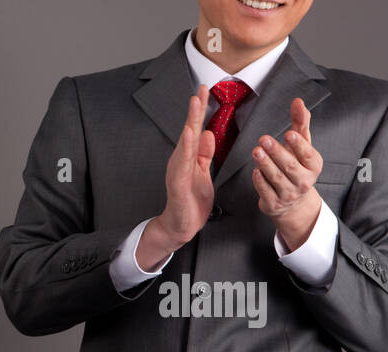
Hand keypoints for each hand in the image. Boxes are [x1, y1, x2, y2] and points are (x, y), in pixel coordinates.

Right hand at [138, 85, 215, 269]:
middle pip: (189, 130)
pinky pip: (183, 162)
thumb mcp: (203, 173)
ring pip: (186, 142)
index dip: (200, 111)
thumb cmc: (191, 201)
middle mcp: (181, 160)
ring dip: (190, 121)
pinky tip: (190, 133)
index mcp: (188, 157)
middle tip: (201, 88)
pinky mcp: (179, 182)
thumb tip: (209, 133)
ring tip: (195, 104)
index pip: (195, 129)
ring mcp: (178, 170)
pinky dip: (186, 146)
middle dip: (195, 109)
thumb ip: (205, 154)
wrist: (181, 226)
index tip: (205, 91)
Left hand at [252, 97, 323, 251]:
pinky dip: (260, 181)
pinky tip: (255, 171)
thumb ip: (300, 123)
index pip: (307, 154)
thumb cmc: (296, 167)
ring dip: (266, 164)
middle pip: (289, 166)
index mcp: (313, 165)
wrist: (292, 203)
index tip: (289, 134)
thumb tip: (297, 101)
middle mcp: (304, 181)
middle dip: (277, 152)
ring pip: (276, 178)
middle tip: (263, 139)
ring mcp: (289, 194)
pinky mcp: (274, 204)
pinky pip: (266, 191)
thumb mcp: (301, 145)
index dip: (299, 144)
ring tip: (256, 151)